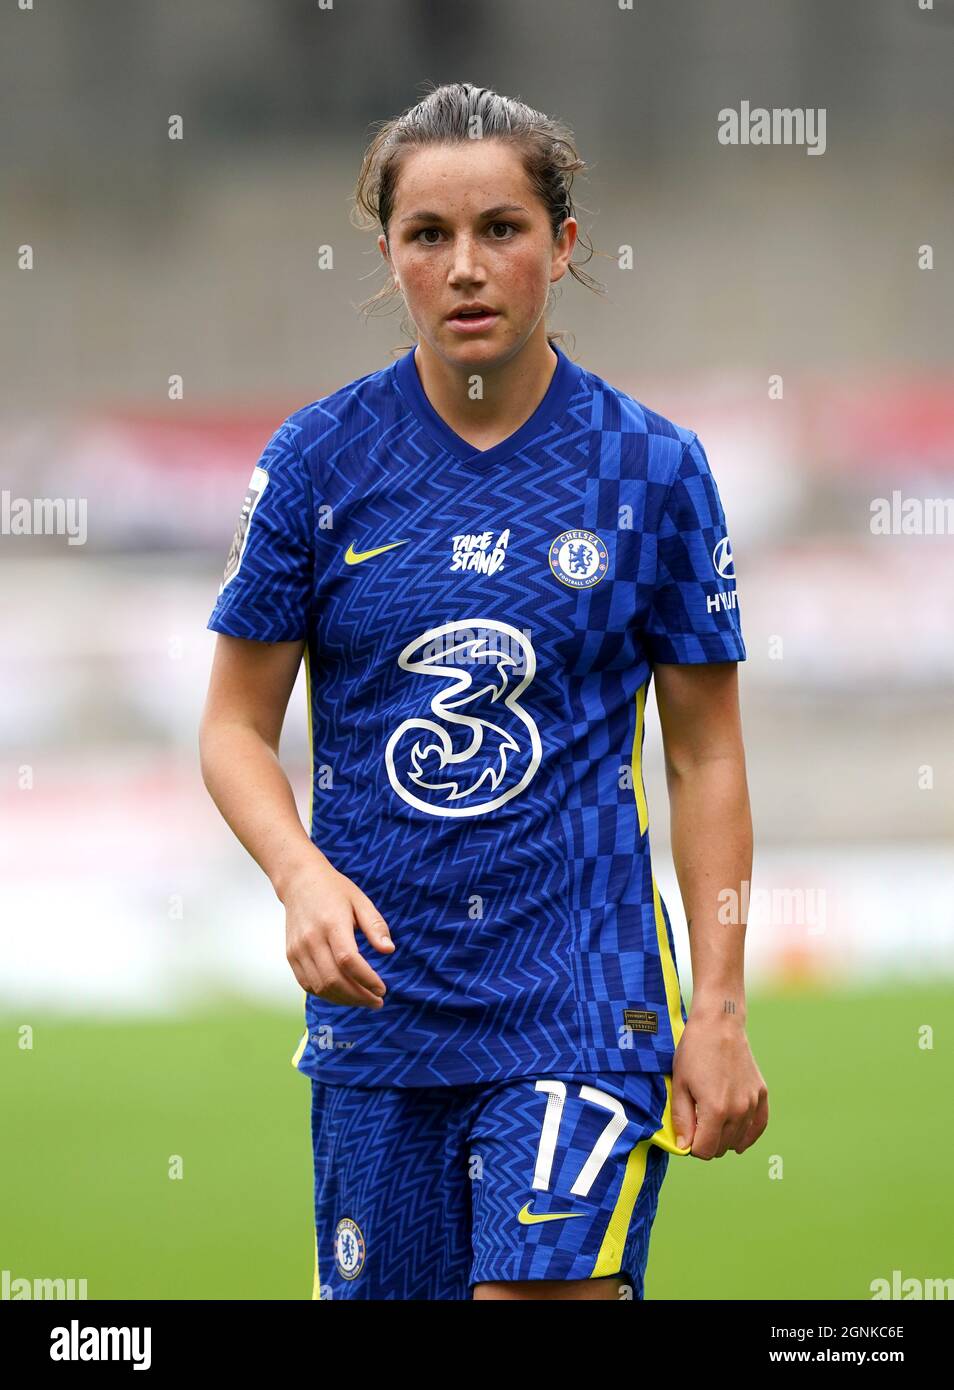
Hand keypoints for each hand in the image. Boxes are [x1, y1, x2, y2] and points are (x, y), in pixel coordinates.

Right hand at [280, 854, 394, 1008]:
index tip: (382, 989)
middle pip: (334, 979)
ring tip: (363, 999)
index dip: (366, 979)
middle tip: (377, 1001)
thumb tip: (389, 950)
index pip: (348, 961)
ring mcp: (298, 949)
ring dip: (344, 1000)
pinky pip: (308, 984)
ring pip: (320, 987)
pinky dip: (327, 994)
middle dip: (358, 997)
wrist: (299, 881)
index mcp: (332, 924)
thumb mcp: (360, 901)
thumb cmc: (334, 890)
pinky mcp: (291, 955)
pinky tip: (343, 994)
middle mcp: (311, 939)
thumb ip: (375, 926)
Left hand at [670, 1006, 767, 1157]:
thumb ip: (682, 1120)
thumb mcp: (679, 1085)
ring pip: (739, 1140)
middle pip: (722, 1148)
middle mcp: (738, 1110)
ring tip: (712, 1117)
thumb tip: (685, 1147)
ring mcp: (752, 1103)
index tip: (687, 1131)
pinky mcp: (761, 1094)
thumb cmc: (694, 1052)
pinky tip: (738, 1138)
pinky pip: (759, 1126)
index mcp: (715, 1110)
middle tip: (697, 1122)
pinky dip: (748, 1135)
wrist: (719, 1024)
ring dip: (725, 1137)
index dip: (692, 1146)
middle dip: (707, 1142)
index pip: (705, 1151)